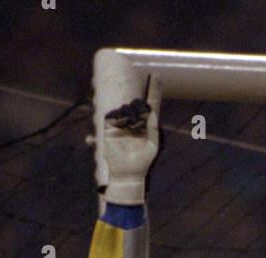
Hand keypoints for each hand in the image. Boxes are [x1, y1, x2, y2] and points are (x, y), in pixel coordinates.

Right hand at [103, 73, 161, 204]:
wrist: (127, 175)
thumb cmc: (143, 162)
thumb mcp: (153, 146)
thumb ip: (154, 129)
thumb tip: (154, 113)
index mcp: (147, 124)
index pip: (151, 103)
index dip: (153, 89)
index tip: (156, 74)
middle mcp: (134, 121)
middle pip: (136, 104)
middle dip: (137, 106)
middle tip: (136, 120)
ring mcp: (122, 124)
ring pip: (124, 108)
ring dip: (127, 115)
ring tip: (128, 129)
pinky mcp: (109, 128)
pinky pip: (111, 116)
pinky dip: (116, 119)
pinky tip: (120, 127)